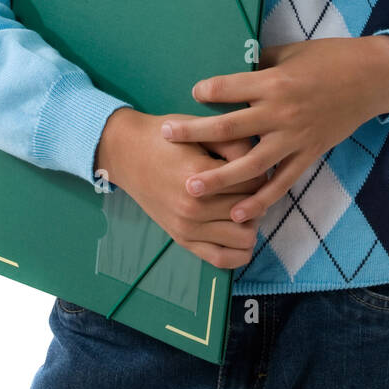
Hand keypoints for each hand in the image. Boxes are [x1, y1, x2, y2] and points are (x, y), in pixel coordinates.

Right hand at [97, 110, 269, 269]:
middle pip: (250, 211)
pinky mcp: (182, 240)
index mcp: (198, 176)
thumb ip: (233, 143)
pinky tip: (241, 235)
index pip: (252, 184)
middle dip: (257, 198)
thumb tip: (261, 163)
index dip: (261, 174)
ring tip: (244, 207)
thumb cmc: (165, 137)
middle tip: (252, 187)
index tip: (256, 168)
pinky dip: (239, 253)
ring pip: (243, 238)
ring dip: (250, 223)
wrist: (127, 153)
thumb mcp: (199, 129)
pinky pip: (221, 259)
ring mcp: (186, 228)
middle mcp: (192, 207)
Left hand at [159, 35, 388, 223]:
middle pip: (228, 127)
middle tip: (165, 137)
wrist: (371, 78)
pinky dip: (260, 200)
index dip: (206, 91)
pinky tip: (238, 214)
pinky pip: (281, 183)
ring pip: (250, 164)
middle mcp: (280, 112)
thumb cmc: (329, 58)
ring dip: (219, 178)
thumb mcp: (290, 52)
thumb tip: (233, 69)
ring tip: (192, 188)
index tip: (192, 94)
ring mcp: (294, 138)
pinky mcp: (309, 154)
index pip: (228, 88)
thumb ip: (260, 65)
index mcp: (273, 82)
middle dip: (194, 133)